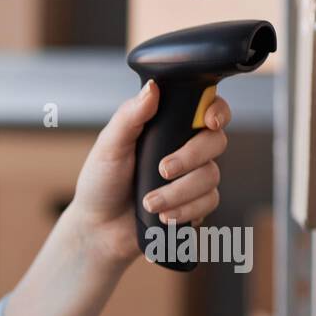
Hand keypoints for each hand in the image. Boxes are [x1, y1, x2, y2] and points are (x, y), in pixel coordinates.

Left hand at [66, 79, 232, 268]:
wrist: (98, 228)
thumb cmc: (101, 183)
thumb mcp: (109, 147)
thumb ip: (130, 117)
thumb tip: (151, 88)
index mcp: (168, 128)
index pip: (207, 109)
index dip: (217, 111)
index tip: (209, 121)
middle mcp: (185, 149)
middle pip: (216, 142)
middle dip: (191, 157)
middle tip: (163, 170)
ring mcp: (192, 177)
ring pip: (211, 176)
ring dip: (180, 192)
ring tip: (149, 203)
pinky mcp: (195, 204)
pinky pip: (208, 203)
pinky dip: (186, 210)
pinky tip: (163, 216)